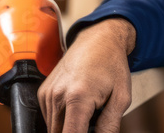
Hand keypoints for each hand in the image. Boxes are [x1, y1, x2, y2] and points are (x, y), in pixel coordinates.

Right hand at [38, 17, 136, 132]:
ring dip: (69, 127)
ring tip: (88, 112)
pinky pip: (49, 118)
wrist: (99, 39)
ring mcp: (47, 94)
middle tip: (93, 122)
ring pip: (53, 129)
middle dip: (76, 132)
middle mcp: (57, 96)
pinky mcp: (43, 92)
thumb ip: (110, 126)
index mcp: (78, 97)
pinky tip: (77, 106)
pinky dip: (62, 119)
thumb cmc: (111, 64)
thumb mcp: (121, 97)